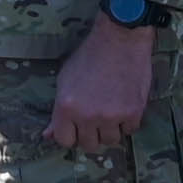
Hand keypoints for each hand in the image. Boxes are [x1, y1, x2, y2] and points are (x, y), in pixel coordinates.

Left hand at [47, 13, 156, 152]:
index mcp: (66, 107)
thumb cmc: (89, 56)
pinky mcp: (133, 112)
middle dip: (91, 133)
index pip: (65, 141)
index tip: (77, 128)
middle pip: (89, 145)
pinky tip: (125, 106)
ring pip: (110, 140)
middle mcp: (87, 116)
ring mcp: (111, 116)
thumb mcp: (65, 80)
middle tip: (96, 118)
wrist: (120, 38)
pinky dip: (128, 122)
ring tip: (111, 111)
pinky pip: (129, 130)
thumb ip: (57, 112)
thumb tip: (48, 135)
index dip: (71, 135)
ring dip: (110, 129)